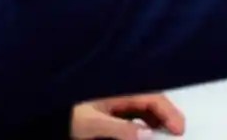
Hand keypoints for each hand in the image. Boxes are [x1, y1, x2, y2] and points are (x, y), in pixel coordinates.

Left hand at [71, 93, 185, 137]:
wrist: (48, 117)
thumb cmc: (67, 116)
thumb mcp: (93, 124)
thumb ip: (120, 129)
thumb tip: (148, 134)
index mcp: (120, 91)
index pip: (153, 98)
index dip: (169, 112)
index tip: (179, 129)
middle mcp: (121, 94)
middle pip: (152, 102)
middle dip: (167, 116)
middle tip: (178, 133)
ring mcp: (116, 102)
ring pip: (145, 109)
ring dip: (158, 121)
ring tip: (167, 134)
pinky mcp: (112, 112)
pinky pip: (135, 115)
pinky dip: (145, 124)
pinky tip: (147, 132)